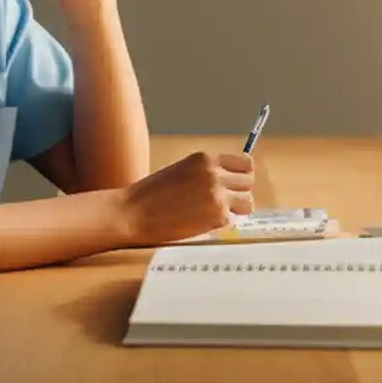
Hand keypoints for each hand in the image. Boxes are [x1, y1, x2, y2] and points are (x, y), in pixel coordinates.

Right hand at [117, 152, 255, 245]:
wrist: (132, 213)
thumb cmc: (151, 194)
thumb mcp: (182, 170)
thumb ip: (206, 172)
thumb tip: (230, 180)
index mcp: (205, 159)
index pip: (245, 162)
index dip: (241, 174)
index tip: (234, 182)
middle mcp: (215, 174)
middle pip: (249, 181)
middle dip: (240, 191)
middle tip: (225, 201)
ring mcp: (218, 196)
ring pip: (248, 202)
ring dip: (236, 208)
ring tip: (216, 213)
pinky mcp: (217, 217)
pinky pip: (233, 220)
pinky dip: (222, 223)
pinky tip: (204, 223)